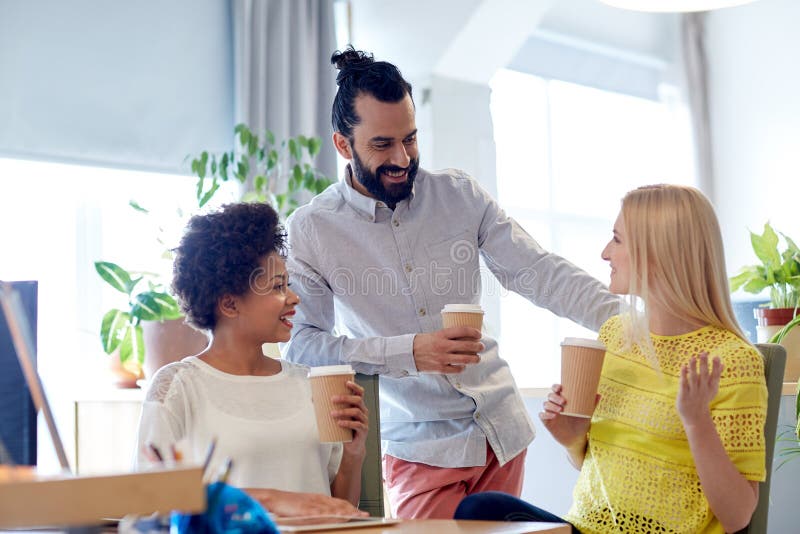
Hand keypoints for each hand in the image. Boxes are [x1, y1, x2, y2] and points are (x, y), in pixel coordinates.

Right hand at [245, 488, 368, 517]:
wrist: (274, 498)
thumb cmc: (288, 503)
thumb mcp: (306, 505)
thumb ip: (317, 509)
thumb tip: (328, 515)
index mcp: (319, 498)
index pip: (338, 502)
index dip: (350, 507)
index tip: (360, 512)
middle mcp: (318, 499)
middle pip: (340, 504)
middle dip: (353, 510)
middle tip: (365, 515)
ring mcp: (313, 503)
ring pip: (334, 508)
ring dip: (347, 512)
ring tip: (357, 516)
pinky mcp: (306, 508)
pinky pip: (322, 512)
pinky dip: (332, 514)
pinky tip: (339, 517)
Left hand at [331, 380, 368, 459]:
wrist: (352, 446)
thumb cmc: (345, 429)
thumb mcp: (338, 416)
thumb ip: (329, 407)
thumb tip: (313, 398)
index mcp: (358, 405)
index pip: (360, 393)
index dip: (355, 386)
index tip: (346, 383)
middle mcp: (363, 411)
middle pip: (358, 400)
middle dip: (345, 398)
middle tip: (333, 399)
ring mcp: (364, 421)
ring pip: (356, 412)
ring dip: (343, 411)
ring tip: (332, 413)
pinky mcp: (363, 430)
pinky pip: (357, 425)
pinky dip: (347, 423)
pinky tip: (339, 423)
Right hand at [412, 327, 482, 372]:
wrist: (408, 354)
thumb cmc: (423, 343)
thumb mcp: (435, 334)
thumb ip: (448, 336)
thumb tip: (465, 337)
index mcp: (442, 335)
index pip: (462, 331)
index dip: (473, 332)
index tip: (479, 334)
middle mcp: (443, 346)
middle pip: (467, 346)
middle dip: (478, 346)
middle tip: (481, 347)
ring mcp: (442, 358)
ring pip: (465, 359)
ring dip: (474, 359)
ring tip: (477, 358)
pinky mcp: (440, 368)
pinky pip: (456, 369)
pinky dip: (462, 368)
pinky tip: (463, 366)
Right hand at [539, 384, 594, 449]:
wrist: (577, 439)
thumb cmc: (581, 424)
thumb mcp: (587, 414)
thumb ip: (592, 404)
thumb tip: (599, 394)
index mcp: (563, 400)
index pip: (556, 390)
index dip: (555, 387)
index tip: (560, 388)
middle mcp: (555, 405)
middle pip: (550, 396)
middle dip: (555, 397)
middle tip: (563, 402)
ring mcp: (550, 413)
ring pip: (545, 404)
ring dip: (551, 405)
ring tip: (560, 410)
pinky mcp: (547, 422)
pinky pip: (542, 415)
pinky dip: (546, 414)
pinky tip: (553, 416)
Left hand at [677, 352, 721, 426]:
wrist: (696, 417)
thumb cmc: (703, 399)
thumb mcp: (712, 389)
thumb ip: (717, 375)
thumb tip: (723, 363)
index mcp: (711, 388)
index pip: (715, 376)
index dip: (716, 367)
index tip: (716, 356)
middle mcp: (703, 389)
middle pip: (705, 375)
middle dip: (704, 364)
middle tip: (703, 353)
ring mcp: (694, 392)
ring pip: (694, 378)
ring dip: (693, 368)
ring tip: (692, 358)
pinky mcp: (684, 395)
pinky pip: (684, 384)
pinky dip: (684, 375)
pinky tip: (683, 367)